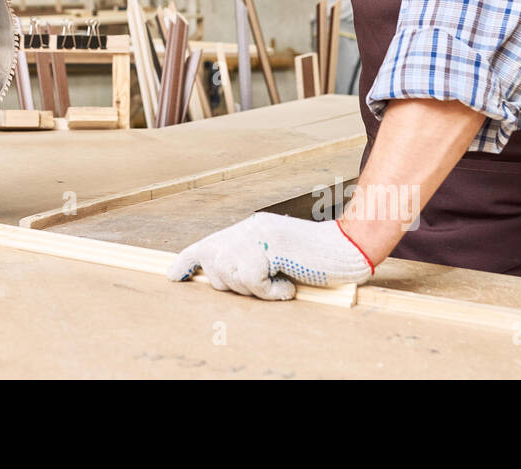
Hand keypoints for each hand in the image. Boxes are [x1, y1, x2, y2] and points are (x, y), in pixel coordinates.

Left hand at [167, 213, 373, 299]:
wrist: (348, 248)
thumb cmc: (318, 260)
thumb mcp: (277, 260)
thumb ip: (250, 263)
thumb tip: (220, 277)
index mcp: (248, 231)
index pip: (209, 243)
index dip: (188, 261)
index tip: (172, 276)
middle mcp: (248, 229)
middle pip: (215, 266)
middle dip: (234, 285)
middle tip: (266, 285)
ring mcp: (258, 235)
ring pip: (232, 275)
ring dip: (257, 290)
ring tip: (282, 281)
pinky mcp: (269, 245)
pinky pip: (254, 281)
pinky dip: (272, 292)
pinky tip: (290, 285)